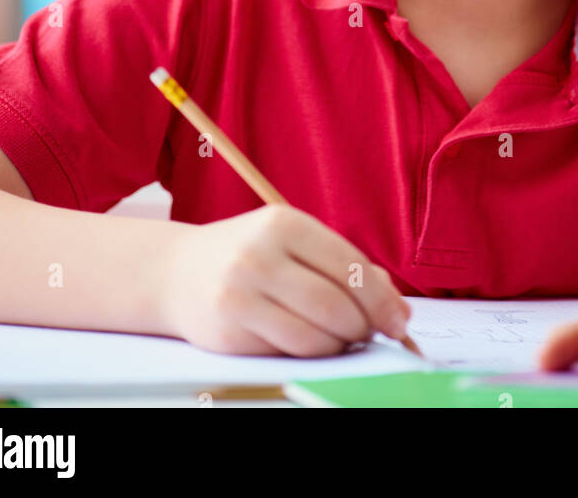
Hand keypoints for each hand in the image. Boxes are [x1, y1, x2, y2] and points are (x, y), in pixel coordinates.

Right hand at [162, 203, 410, 355]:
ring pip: (314, 336)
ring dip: (340, 345)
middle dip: (365, 326)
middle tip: (372, 333)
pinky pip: (288, 353)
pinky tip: (313, 342)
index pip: (349, 265)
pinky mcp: (229, 330)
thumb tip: (394, 305)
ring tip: (342, 338)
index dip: (382, 299)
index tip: (399, 319)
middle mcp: (259, 254)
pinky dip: (312, 354)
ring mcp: (240, 293)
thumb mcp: (292, 241)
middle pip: (335, 304)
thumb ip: (341, 264)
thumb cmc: (250, 255)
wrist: (178, 272)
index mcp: (283, 222)